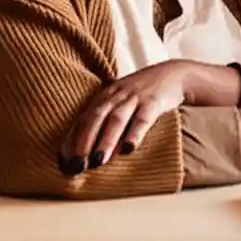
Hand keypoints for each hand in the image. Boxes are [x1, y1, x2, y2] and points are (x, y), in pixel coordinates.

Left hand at [59, 60, 239, 172]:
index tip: (65, 161)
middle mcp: (116, 95)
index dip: (73, 140)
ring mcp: (135, 97)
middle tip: (77, 165)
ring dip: (105, 141)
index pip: (84, 119)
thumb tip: (93, 154)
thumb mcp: (122, 103)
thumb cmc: (143, 95)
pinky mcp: (154, 101)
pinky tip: (128, 149)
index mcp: (105, 96)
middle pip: (96, 118)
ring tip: (98, 161)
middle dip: (84, 142)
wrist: (175, 74)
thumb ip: (108, 122)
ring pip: (116, 119)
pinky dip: (134, 133)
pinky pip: (143, 118)